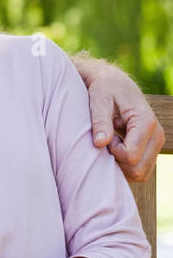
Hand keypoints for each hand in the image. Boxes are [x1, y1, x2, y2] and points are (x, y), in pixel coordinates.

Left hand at [83, 63, 163, 182]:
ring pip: (140, 174)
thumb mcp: (99, 99)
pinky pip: (140, 171)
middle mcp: (157, 134)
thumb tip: (100, 143)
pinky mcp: (151, 149)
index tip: (104, 136)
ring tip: (111, 144)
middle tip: (107, 142)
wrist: (114, 83)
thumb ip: (100, 121)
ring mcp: (156, 144)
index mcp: (146, 122)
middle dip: (117, 163)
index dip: (112, 152)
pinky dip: (125, 166)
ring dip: (121, 166)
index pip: (130, 156)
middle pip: (138, 170)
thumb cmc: (105, 89)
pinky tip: (115, 148)